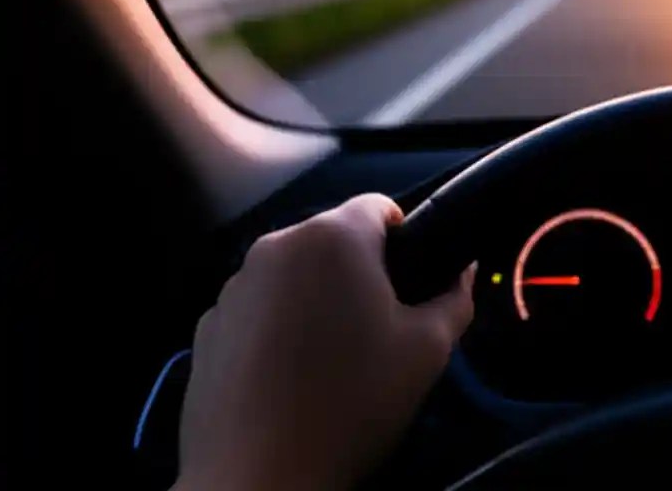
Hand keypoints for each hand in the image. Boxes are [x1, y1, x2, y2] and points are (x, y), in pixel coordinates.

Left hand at [173, 194, 474, 490]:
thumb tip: (464, 271)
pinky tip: (292, 380)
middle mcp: (276, 246)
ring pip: (294, 276)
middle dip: (361, 274)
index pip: (381, 207)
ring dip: (317, 300)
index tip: (413, 289)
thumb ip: (455, 297)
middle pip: (334, 241)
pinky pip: (259, 311)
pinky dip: (279, 330)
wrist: (259, 474)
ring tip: (333, 362)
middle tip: (381, 333)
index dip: (407, 242)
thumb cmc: (353, 402)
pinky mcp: (207, 327)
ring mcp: (234, 287)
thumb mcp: (428, 350)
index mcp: (333, 237)